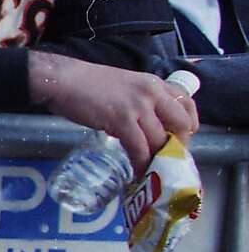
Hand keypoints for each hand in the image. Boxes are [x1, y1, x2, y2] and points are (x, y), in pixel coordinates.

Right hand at [30, 52, 199, 170]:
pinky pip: (139, 148)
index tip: (182, 138)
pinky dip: (141, 163)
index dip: (190, 124)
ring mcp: (138, 106)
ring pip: (160, 140)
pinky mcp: (122, 121)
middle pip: (181, 124)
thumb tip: (144, 125)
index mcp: (153, 83)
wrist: (63, 80)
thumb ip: (139, 101)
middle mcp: (151, 93)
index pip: (186, 102)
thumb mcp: (124, 85)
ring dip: (158, 159)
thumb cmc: (86, 83)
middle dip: (178, 145)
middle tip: (166, 158)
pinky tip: (138, 171)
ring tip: (152, 171)